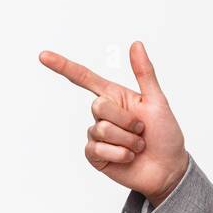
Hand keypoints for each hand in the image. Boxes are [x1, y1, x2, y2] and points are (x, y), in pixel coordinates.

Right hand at [39, 41, 187, 205]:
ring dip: (127, 139)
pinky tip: (129, 157)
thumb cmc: (166, 135)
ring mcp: (98, 136)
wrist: (169, 168)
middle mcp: (104, 115)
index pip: (85, 79)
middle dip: (125, 119)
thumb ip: (145, 73)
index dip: (63, 66)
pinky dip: (120, 153)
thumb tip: (136, 44)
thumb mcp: (158, 101)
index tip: (43, 56)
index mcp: (116, 97)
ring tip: (139, 145)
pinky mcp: (95, 155)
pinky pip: (97, 149)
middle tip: (142, 129)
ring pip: (101, 130)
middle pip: (98, 106)